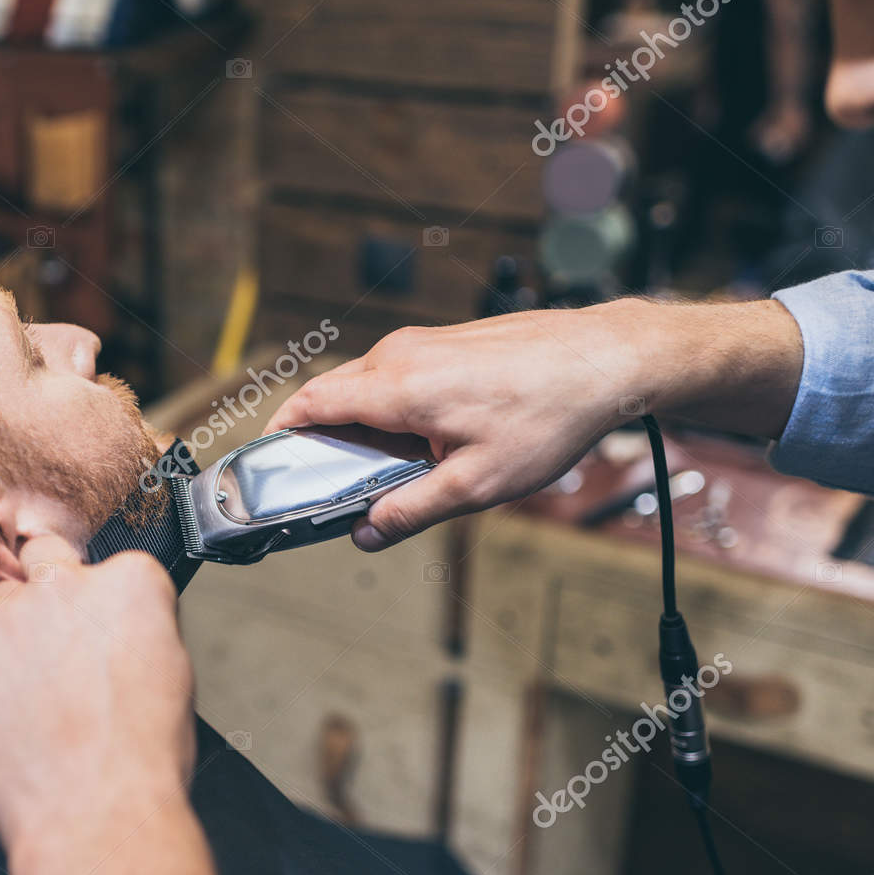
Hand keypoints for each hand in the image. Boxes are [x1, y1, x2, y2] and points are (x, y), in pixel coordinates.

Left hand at [0, 537, 232, 874]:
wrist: (95, 815)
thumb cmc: (141, 762)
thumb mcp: (169, 675)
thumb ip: (133, 632)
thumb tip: (113, 633)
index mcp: (132, 583)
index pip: (112, 569)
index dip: (104, 608)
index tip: (102, 638)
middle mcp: (67, 584)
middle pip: (44, 559)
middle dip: (47, 588)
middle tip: (54, 642)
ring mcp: (10, 614)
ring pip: (0, 609)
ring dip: (11, 640)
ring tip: (33, 704)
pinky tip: (7, 723)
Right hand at [266, 298, 802, 549]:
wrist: (606, 360)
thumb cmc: (549, 415)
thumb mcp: (477, 484)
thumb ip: (411, 511)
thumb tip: (366, 533)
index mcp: (398, 388)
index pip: (310, 402)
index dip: (280, 433)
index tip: (267, 460)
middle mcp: (401, 355)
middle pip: (333, 395)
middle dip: (323, 439)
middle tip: (330, 483)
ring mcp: (424, 343)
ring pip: (368, 385)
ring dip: (364, 425)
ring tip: (393, 468)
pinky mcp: (446, 341)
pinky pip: (398, 375)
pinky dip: (394, 408)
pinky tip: (429, 441)